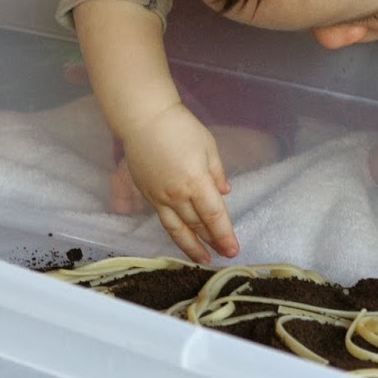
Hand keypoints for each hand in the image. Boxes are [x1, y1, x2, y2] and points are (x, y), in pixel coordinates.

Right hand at [120, 102, 238, 262]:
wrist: (144, 119)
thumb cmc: (180, 127)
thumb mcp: (208, 146)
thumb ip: (217, 172)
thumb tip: (225, 193)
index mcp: (196, 181)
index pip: (214, 216)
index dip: (224, 235)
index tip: (233, 249)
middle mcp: (177, 194)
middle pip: (197, 225)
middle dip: (212, 242)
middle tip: (224, 254)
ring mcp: (159, 196)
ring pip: (177, 229)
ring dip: (191, 246)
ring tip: (203, 259)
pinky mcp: (147, 194)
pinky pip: (163, 219)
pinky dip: (175, 232)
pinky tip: (182, 238)